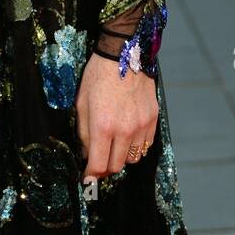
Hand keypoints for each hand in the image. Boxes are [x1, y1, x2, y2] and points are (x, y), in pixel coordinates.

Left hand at [75, 52, 157, 180]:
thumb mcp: (81, 103)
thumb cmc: (97, 77)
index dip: (91, 176)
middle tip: (98, 160)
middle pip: (116, 166)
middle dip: (104, 167)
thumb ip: (84, 132)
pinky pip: (145, 146)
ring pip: (133, 159)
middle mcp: (124, 130)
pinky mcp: (153, 120)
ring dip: (121, 157)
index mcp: (103, 126)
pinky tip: (126, 136)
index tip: (87, 179)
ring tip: (112, 145)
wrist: (123, 55)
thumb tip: (87, 154)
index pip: (98, 165)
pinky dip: (135, 147)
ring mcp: (141, 126)